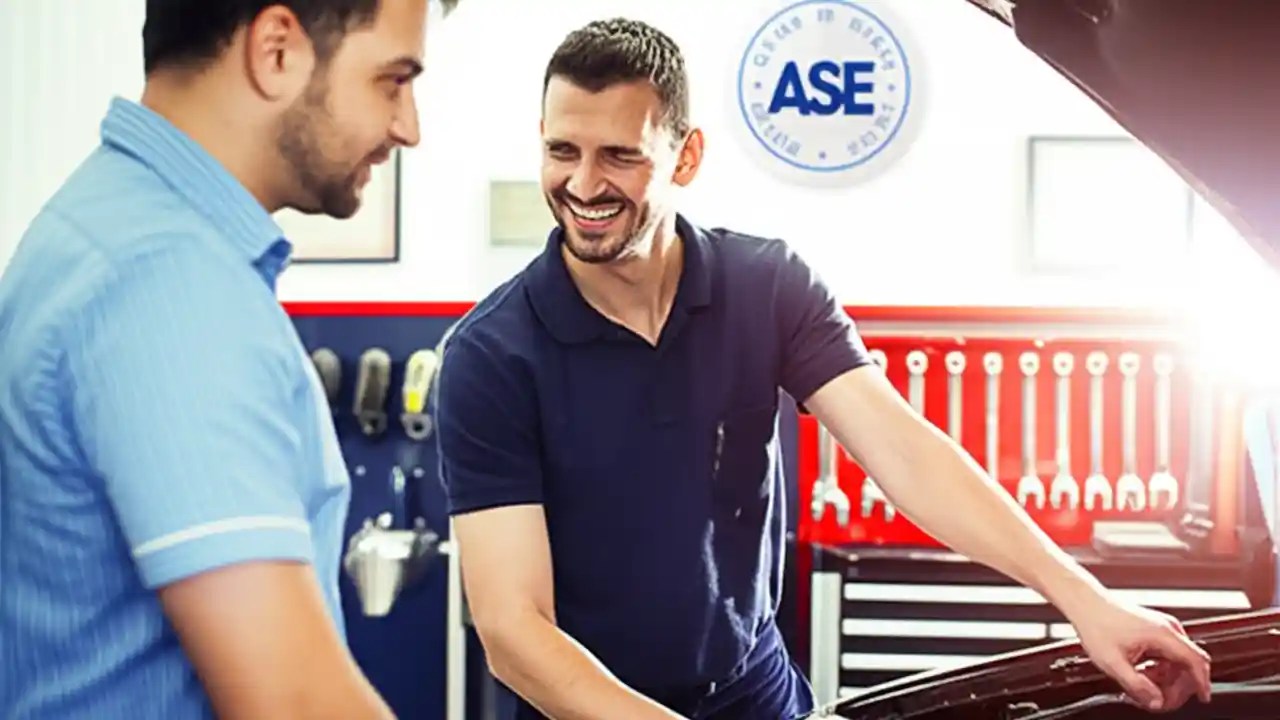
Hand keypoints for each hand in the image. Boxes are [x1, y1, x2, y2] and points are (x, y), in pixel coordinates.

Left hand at [1069, 594, 1211, 711]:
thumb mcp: (1112, 663)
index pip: (1196, 661)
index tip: (1202, 698)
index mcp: (1163, 634)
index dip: (1202, 682)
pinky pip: (1168, 654)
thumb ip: (1136, 685)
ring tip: (1144, 686)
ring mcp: (1162, 628)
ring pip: (1178, 660)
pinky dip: (1160, 668)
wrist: (1085, 603)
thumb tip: (1156, 702)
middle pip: (1189, 664)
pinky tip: (1142, 674)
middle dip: (1178, 686)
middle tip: (1160, 700)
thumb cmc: (1096, 625)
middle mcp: (1167, 629)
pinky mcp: (1154, 630)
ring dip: (1167, 678)